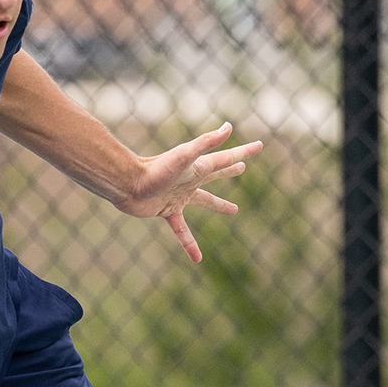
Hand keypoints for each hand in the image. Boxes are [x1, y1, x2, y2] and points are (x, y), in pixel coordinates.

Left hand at [116, 122, 261, 262]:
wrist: (128, 185)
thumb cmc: (155, 170)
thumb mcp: (184, 156)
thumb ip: (206, 143)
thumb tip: (228, 127)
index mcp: (198, 167)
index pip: (226, 158)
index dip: (244, 151)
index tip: (260, 146)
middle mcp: (190, 180)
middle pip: (216, 173)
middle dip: (230, 168)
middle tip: (242, 166)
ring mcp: (180, 196)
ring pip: (205, 201)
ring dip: (220, 205)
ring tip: (234, 210)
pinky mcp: (168, 211)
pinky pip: (182, 230)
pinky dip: (190, 244)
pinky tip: (198, 259)